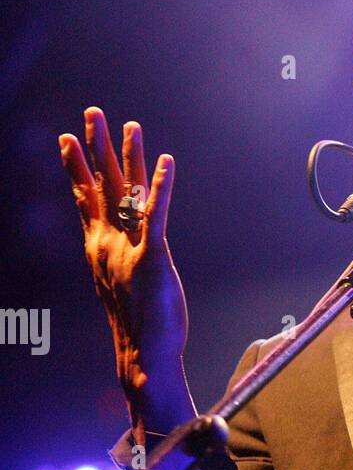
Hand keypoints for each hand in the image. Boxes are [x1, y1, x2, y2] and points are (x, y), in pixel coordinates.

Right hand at [58, 108, 188, 408]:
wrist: (141, 356)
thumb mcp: (121, 285)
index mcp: (99, 248)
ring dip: (127, 156)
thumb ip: (118, 262)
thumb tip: (114, 255)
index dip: (79, 168)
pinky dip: (161, 187)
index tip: (68, 140)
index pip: (87, 199)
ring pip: (125, 192)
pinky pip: (156, 215)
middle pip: (100, 185)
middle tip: (91, 113)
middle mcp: (109, 243)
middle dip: (95, 147)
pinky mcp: (152, 258)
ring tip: (128, 124)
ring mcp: (128, 248)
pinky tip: (166, 161)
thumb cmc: (136, 326)